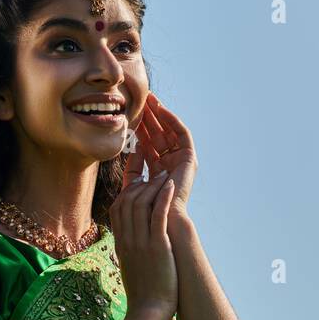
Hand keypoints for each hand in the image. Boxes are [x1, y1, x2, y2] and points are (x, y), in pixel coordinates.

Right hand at [109, 166, 177, 316]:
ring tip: (164, 177)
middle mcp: (127, 240)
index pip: (118, 208)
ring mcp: (141, 243)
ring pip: (140, 204)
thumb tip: (137, 238)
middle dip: (140, 183)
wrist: (148, 311)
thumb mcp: (132, 265)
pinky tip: (171, 187)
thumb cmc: (144, 292)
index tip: (139, 182)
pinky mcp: (157, 247)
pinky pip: (157, 216)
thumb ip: (132, 248)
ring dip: (153, 187)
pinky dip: (164, 198)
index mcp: (121, 243)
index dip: (128, 190)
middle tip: (154, 175)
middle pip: (127, 201)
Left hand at [126, 93, 197, 229]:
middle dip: (149, 118)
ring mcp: (181, 161)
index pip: (147, 145)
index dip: (139, 130)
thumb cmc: (146, 210)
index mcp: (157, 172)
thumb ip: (133, 167)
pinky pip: (182, 134)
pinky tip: (161, 109)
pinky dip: (172, 120)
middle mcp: (170, 165)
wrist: (161, 221)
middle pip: (158, 136)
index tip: (129, 115)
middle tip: (140, 99)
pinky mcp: (190, 159)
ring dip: (160, 114)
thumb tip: (131, 148)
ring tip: (150, 98)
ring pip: (169, 132)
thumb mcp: (135, 183)